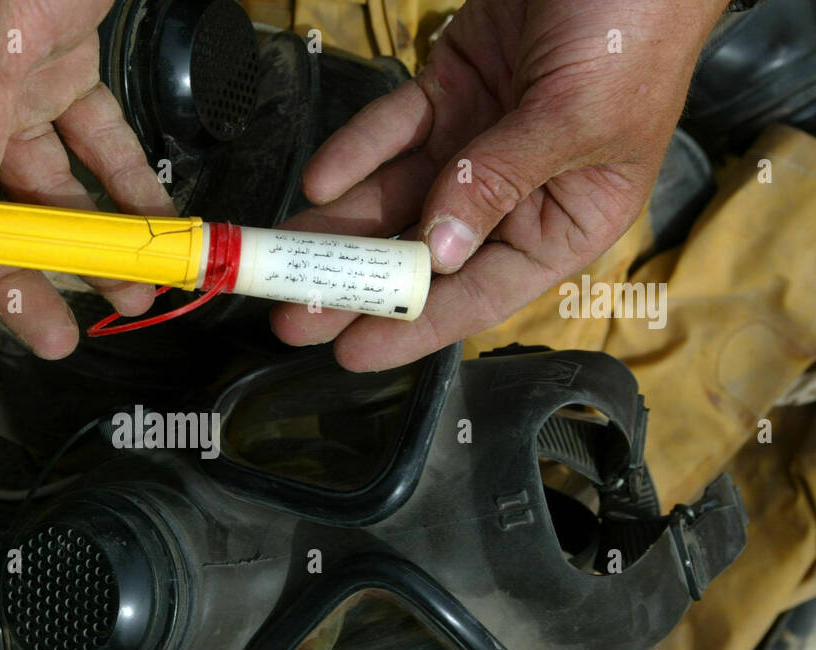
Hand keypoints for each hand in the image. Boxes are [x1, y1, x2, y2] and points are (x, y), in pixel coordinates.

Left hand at [272, 0, 725, 370]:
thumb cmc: (634, 27)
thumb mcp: (577, 115)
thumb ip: (503, 179)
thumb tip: (440, 250)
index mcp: (566, 220)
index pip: (480, 292)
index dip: (414, 326)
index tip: (353, 352)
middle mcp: (516, 194)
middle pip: (423, 255)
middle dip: (356, 285)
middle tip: (291, 317)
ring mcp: (476, 143)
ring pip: (395, 199)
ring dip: (337, 229)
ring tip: (280, 260)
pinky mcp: (447, 92)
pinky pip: (391, 131)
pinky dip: (354, 153)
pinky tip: (317, 182)